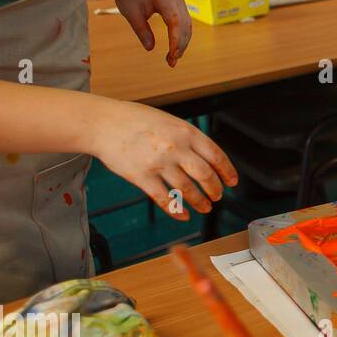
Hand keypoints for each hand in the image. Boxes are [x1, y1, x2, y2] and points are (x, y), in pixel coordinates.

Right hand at [87, 100, 236, 220]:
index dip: (227, 172)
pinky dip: (177, 211)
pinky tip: (184, 215)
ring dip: (200, 202)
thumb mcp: (170, 122)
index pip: (216, 155)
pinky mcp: (141, 177)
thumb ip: (189, 139)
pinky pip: (165, 200)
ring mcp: (158, 163)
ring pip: (187, 190)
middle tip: (218, 196)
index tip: (232, 182)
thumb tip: (210, 159)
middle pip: (205, 175)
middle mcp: (176, 148)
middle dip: (215, 189)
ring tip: (205, 207)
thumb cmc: (137, 121)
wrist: (104, 123)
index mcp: (186, 132)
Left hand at [110, 0, 191, 66]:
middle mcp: (177, 0)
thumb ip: (141, 30)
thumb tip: (150, 48)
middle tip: (171, 62)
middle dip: (180, 45)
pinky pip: (184, 24)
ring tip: (172, 59)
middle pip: (185, 26)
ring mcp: (179, 3)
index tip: (172, 55)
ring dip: (182, 43)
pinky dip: (180, 37)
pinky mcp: (178, 6)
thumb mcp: (130, 12)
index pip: (176, 22)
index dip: (176, 40)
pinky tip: (174, 49)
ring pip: (187, 27)